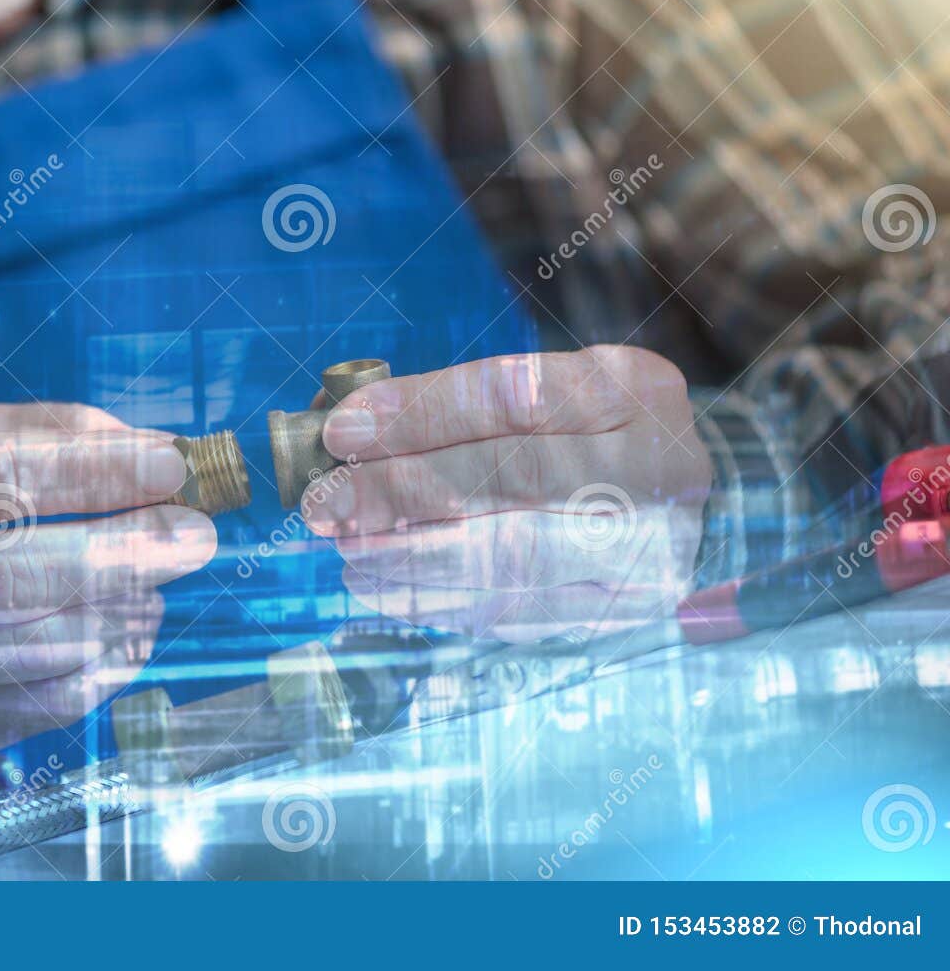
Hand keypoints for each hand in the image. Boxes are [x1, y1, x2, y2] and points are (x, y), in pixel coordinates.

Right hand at [0, 401, 214, 765]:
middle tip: (195, 537)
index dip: (87, 473)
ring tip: (162, 583)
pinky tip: (127, 635)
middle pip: (8, 576)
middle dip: (122, 554)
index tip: (170, 466)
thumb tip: (149, 447)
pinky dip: (101, 671)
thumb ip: (37, 433)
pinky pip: (34, 709)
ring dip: (120, 614)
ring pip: (31, 650)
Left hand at [306, 347, 710, 642]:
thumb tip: (349, 431)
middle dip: (402, 490)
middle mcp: (660, 467)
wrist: (678, 507)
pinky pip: (513, 612)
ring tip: (345, 546)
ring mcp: (652, 548)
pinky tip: (381, 585)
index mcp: (636, 390)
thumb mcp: (548, 392)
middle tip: (326, 502)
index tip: (343, 429)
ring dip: (407, 555)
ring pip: (511, 556)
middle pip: (514, 479)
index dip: (423, 413)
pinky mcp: (624, 614)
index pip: (516, 396)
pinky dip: (435, 600)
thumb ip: (462, 405)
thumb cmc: (587, 435)